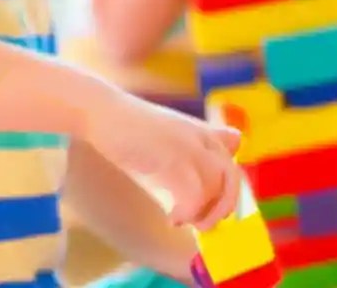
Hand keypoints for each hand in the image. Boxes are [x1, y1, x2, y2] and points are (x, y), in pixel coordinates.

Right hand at [85, 92, 242, 230]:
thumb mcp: (168, 136)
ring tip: (181, 220)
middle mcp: (202, 136)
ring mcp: (190, 146)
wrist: (102, 112)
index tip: (212, 199)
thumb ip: (187, 154)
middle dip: (222, 205)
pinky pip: (195, 194)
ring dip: (202, 212)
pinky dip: (187, 213)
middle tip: (203, 224)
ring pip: (215, 187)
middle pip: (231, 175)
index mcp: (202, 130)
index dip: (227, 176)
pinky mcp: (173, 159)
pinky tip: (172, 218)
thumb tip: (195, 189)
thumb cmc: (129, 129)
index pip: (234, 150)